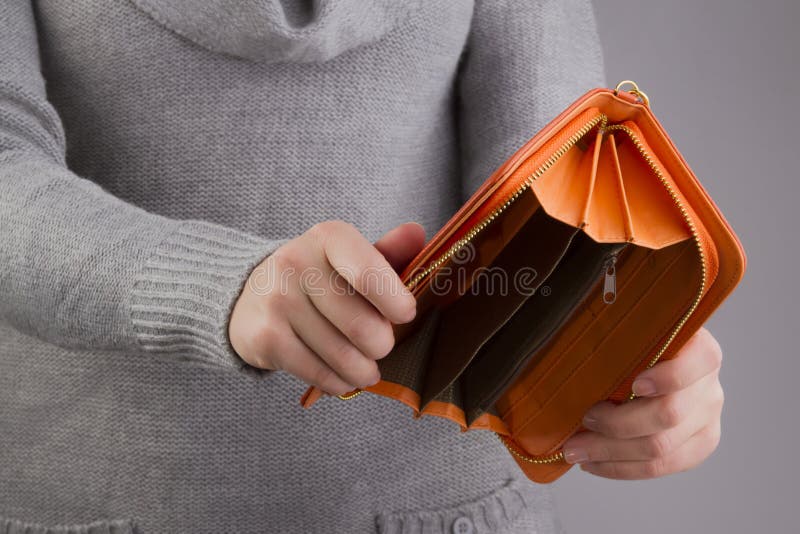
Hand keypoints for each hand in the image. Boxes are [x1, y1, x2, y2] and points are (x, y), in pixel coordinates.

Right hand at [229, 221, 424, 394]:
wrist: (251, 295)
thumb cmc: (319, 277)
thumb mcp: (351, 258)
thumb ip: (388, 251)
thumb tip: (417, 233)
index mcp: (329, 237)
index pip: (369, 274)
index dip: (396, 302)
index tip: (405, 315)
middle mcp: (297, 263)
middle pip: (362, 325)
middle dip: (382, 345)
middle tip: (380, 345)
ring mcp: (277, 301)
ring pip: (343, 356)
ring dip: (364, 371)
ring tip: (366, 368)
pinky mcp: (266, 338)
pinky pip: (319, 374)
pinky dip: (340, 383)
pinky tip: (343, 377)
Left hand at [562, 327, 723, 478]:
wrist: (651, 366)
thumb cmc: (632, 347)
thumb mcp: (630, 333)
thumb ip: (618, 338)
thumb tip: (575, 355)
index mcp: (700, 350)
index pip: (701, 361)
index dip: (669, 376)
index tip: (635, 384)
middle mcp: (709, 387)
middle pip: (669, 414)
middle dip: (617, 424)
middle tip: (582, 421)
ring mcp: (707, 421)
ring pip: (660, 448)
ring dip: (610, 452)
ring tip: (575, 450)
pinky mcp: (697, 447)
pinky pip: (660, 468)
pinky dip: (622, 468)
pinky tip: (594, 462)